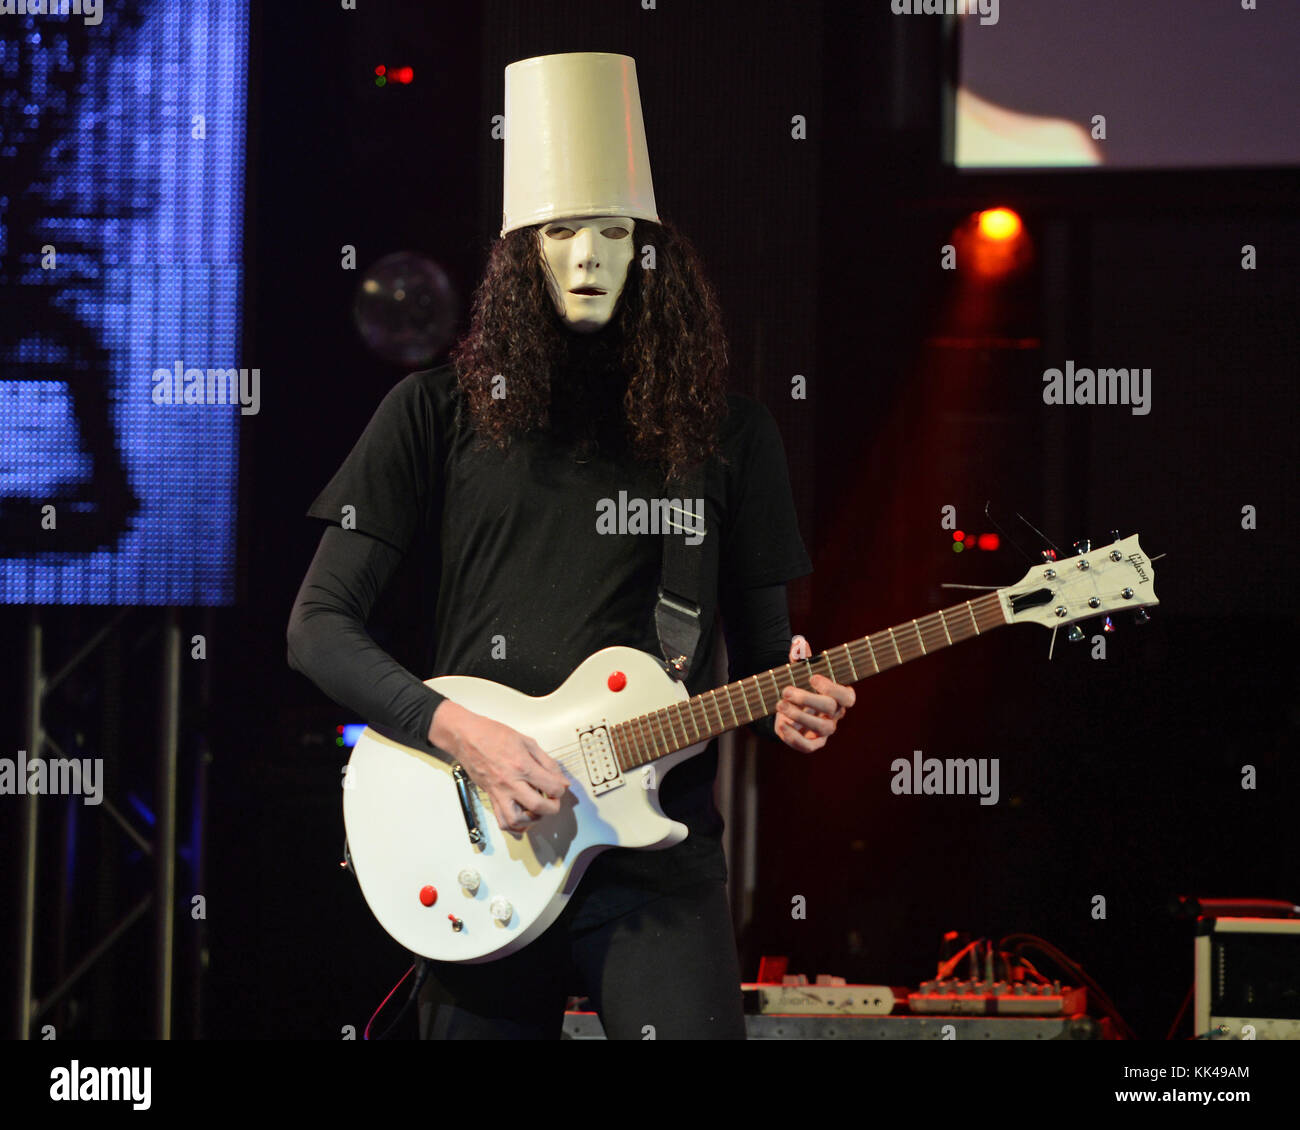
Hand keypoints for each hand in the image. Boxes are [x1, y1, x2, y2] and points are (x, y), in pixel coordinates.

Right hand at [428, 699, 569, 833]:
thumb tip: (562, 780)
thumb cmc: (493, 735)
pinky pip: (501, 820)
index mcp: (522, 766)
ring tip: (537, 810)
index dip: (561, 789)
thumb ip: (547, 763)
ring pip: (517, 821)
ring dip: (532, 820)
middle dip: (552, 808)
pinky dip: (514, 825)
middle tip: (553, 801)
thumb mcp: (527, 742)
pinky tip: (522, 816)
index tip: (560, 787)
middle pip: (538, 807)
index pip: (551, 787)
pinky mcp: (490, 797)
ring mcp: (498, 792)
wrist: (466, 737)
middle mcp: (510, 782)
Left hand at [774, 634, 854, 753]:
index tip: (812, 678)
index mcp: (839, 696)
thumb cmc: (800, 686)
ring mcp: (825, 731)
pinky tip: (781, 725)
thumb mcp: (799, 671)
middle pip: (831, 710)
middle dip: (807, 699)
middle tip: (786, 690)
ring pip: (821, 728)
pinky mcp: (812, 744)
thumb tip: (799, 643)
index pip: (847, 696)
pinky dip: (794, 738)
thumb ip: (800, 658)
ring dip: (799, 716)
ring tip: (780, 705)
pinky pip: (808, 746)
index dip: (832, 688)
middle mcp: (836, 715)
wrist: (788, 708)